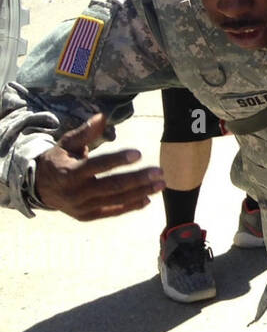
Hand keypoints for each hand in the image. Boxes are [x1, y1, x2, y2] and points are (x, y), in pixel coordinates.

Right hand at [34, 113, 164, 220]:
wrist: (40, 188)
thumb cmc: (59, 160)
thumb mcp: (67, 144)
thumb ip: (84, 132)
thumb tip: (102, 116)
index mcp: (69, 172)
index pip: (97, 165)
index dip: (118, 160)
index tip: (139, 153)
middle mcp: (75, 193)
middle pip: (111, 186)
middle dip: (137, 179)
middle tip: (159, 172)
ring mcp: (81, 207)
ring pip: (115, 201)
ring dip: (140, 193)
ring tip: (161, 184)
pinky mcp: (87, 215)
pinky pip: (112, 212)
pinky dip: (131, 206)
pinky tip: (148, 199)